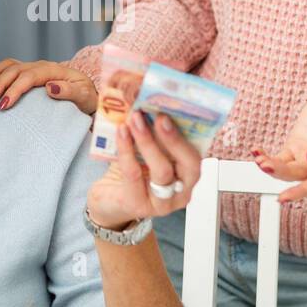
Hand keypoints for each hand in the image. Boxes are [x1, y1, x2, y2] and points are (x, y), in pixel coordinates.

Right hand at [0, 56, 97, 114]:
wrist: (89, 92)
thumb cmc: (86, 97)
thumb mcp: (84, 97)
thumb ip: (69, 92)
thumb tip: (50, 87)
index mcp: (52, 70)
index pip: (28, 77)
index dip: (14, 89)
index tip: (4, 104)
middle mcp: (40, 66)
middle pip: (15, 70)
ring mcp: (33, 67)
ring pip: (9, 65)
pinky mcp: (28, 72)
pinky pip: (9, 65)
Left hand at [87, 111, 200, 228]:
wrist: (108, 199)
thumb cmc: (134, 170)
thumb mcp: (147, 150)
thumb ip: (154, 132)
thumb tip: (150, 101)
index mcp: (189, 174)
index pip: (198, 154)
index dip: (188, 134)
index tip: (174, 113)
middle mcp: (183, 190)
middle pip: (188, 165)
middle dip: (174, 138)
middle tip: (159, 116)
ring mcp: (163, 202)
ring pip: (162, 171)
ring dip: (148, 141)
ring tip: (135, 120)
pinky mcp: (139, 205)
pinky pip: (134, 174)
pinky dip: (127, 150)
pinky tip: (122, 132)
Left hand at [251, 85, 306, 204]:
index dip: (300, 192)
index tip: (282, 197)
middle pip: (295, 175)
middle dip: (279, 172)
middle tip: (265, 164)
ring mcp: (305, 155)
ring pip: (284, 168)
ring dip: (270, 166)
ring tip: (259, 158)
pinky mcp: (295, 144)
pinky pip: (278, 157)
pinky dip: (265, 156)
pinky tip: (256, 151)